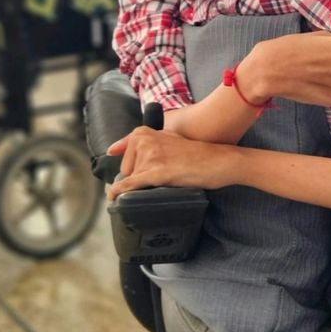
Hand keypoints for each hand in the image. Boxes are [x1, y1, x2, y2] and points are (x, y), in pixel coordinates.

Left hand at [106, 127, 234, 199]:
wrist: (218, 161)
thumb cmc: (196, 153)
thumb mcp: (167, 138)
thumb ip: (143, 141)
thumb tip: (112, 149)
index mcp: (144, 132)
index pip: (124, 154)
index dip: (130, 165)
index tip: (130, 168)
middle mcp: (143, 141)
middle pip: (126, 169)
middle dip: (139, 175)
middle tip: (163, 173)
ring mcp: (149, 157)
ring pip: (131, 180)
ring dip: (142, 185)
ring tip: (167, 179)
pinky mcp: (156, 173)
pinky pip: (129, 186)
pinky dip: (120, 194)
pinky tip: (115, 199)